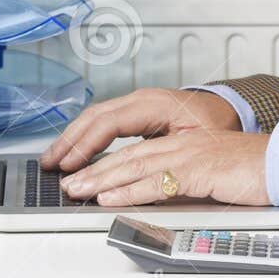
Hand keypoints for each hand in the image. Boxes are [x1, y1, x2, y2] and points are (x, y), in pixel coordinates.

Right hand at [38, 87, 242, 171]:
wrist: (228, 108)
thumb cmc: (217, 125)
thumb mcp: (198, 142)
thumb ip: (169, 157)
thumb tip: (143, 178)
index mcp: (155, 104)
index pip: (110, 123)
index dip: (86, 145)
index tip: (70, 165)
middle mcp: (141, 99)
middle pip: (95, 117)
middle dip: (70, 141)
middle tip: (50, 165)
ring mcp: (135, 103)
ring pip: (94, 117)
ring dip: (72, 138)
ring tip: (52, 159)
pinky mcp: (134, 112)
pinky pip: (102, 121)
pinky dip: (83, 136)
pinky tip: (73, 152)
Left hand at [60, 130, 270, 206]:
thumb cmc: (253, 171)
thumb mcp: (210, 173)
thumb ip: (183, 180)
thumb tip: (155, 195)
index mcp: (183, 142)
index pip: (136, 150)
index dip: (105, 161)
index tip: (81, 171)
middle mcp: (181, 143)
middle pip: (127, 155)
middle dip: (93, 169)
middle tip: (66, 181)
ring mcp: (189, 155)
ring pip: (135, 166)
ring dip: (101, 179)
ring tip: (76, 189)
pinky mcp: (199, 170)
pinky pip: (157, 182)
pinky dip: (129, 190)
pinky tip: (110, 197)